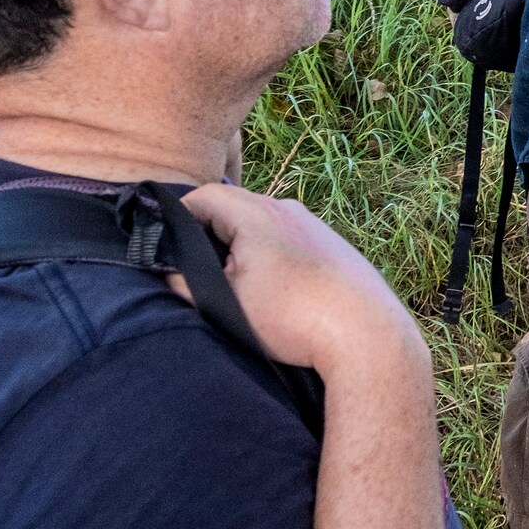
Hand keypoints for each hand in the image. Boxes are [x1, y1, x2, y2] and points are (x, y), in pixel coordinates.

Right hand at [175, 185, 427, 379]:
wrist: (365, 333)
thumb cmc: (291, 317)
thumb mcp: (225, 303)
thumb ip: (185, 281)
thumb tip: (168, 270)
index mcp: (258, 214)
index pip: (204, 196)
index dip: (177, 216)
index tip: (163, 245)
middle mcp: (288, 209)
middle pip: (234, 206)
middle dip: (208, 232)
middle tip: (193, 267)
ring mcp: (315, 225)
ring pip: (263, 224)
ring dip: (241, 245)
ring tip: (232, 282)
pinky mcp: (333, 246)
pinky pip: (289, 239)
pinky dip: (270, 254)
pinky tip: (272, 288)